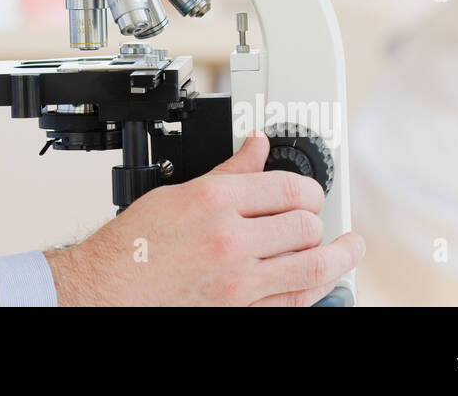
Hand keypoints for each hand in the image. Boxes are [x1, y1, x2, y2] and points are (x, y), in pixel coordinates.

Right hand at [44, 133, 363, 305]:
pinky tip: (323, 278)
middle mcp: (230, 239)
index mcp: (214, 201)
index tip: (308, 191)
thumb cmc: (134, 245)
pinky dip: (316, 287)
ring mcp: (239, 280)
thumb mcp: (176, 193)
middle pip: (305, 224)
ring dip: (339, 254)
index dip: (308, 188)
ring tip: (349, 246)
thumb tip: (256, 147)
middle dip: (318, 217)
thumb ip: (226, 172)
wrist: (108, 291)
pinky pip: (296, 299)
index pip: (287, 188)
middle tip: (316, 215)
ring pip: (313, 264)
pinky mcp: (241, 310)